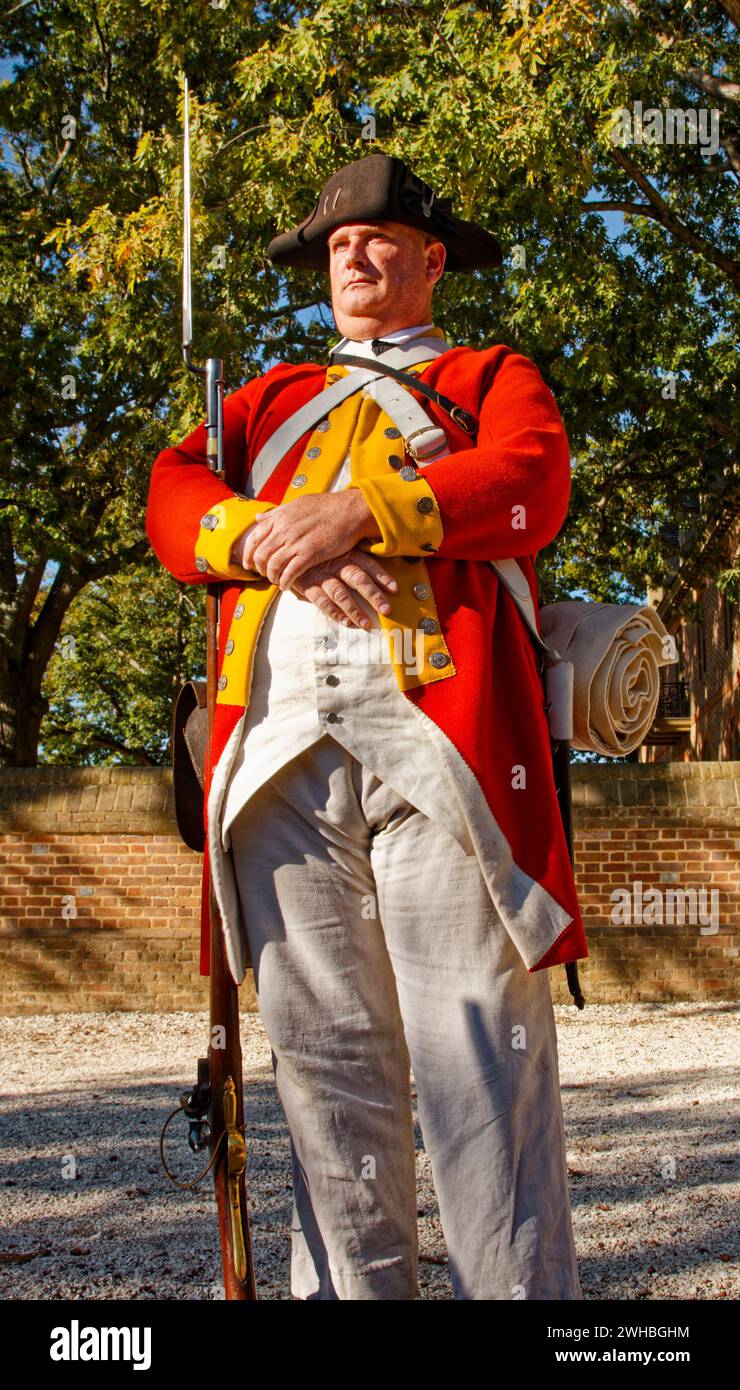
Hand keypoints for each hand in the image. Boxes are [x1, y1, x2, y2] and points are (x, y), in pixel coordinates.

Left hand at [238, 490, 378, 588]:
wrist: (350, 510)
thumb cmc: (327, 506)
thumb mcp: (297, 503)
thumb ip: (276, 512)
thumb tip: (258, 517)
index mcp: (280, 517)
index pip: (254, 537)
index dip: (248, 553)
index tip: (248, 563)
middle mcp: (284, 529)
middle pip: (261, 554)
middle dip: (259, 568)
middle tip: (264, 575)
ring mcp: (297, 542)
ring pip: (273, 565)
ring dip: (272, 577)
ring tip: (276, 581)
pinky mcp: (310, 553)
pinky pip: (290, 572)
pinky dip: (285, 581)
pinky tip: (286, 586)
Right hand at [291, 549, 396, 627]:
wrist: (287, 550)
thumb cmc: (320, 553)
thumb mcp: (337, 548)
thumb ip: (355, 557)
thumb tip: (380, 569)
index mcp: (346, 553)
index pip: (368, 564)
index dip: (382, 576)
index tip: (395, 589)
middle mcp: (336, 563)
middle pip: (358, 579)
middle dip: (374, 596)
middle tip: (386, 610)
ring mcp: (321, 575)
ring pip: (341, 593)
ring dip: (355, 610)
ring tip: (367, 624)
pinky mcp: (307, 585)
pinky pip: (322, 601)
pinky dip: (334, 612)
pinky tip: (345, 622)